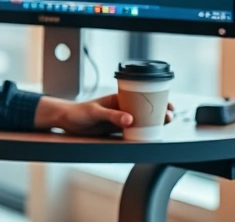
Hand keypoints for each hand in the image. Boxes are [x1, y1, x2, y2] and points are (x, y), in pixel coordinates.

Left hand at [36, 94, 173, 136]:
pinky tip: (149, 137)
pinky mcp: (116, 131)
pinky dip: (142, 134)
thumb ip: (112, 116)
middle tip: (168, 117)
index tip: (167, 104)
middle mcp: (121, 108)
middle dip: (159, 112)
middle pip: (145, 110)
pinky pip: (132, 132)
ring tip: (163, 126)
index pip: (140, 97)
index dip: (156, 99)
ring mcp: (120, 120)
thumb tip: (129, 120)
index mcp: (118, 99)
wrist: (66, 121)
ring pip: (141, 122)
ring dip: (152, 124)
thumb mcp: (95, 112)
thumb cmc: (78, 112)